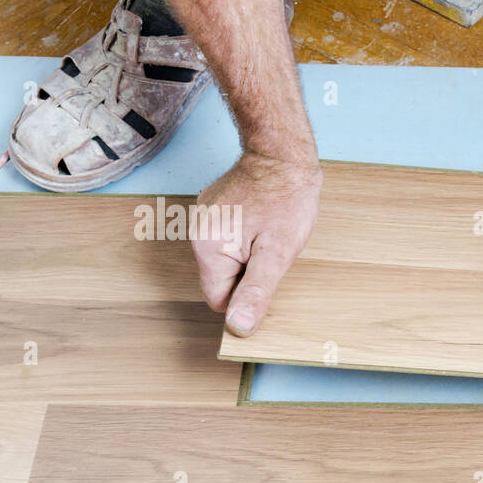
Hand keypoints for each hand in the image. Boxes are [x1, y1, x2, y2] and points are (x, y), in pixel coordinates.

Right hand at [190, 151, 322, 336]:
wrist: (282, 154)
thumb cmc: (286, 201)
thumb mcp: (278, 253)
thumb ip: (256, 291)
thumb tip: (239, 327)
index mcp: (207, 249)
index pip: (219, 300)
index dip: (246, 296)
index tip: (268, 275)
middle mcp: (196, 235)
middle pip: (221, 280)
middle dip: (248, 274)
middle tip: (272, 251)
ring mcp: (202, 220)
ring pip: (225, 261)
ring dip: (248, 257)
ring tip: (269, 235)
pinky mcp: (213, 210)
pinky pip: (226, 241)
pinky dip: (245, 240)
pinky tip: (262, 224)